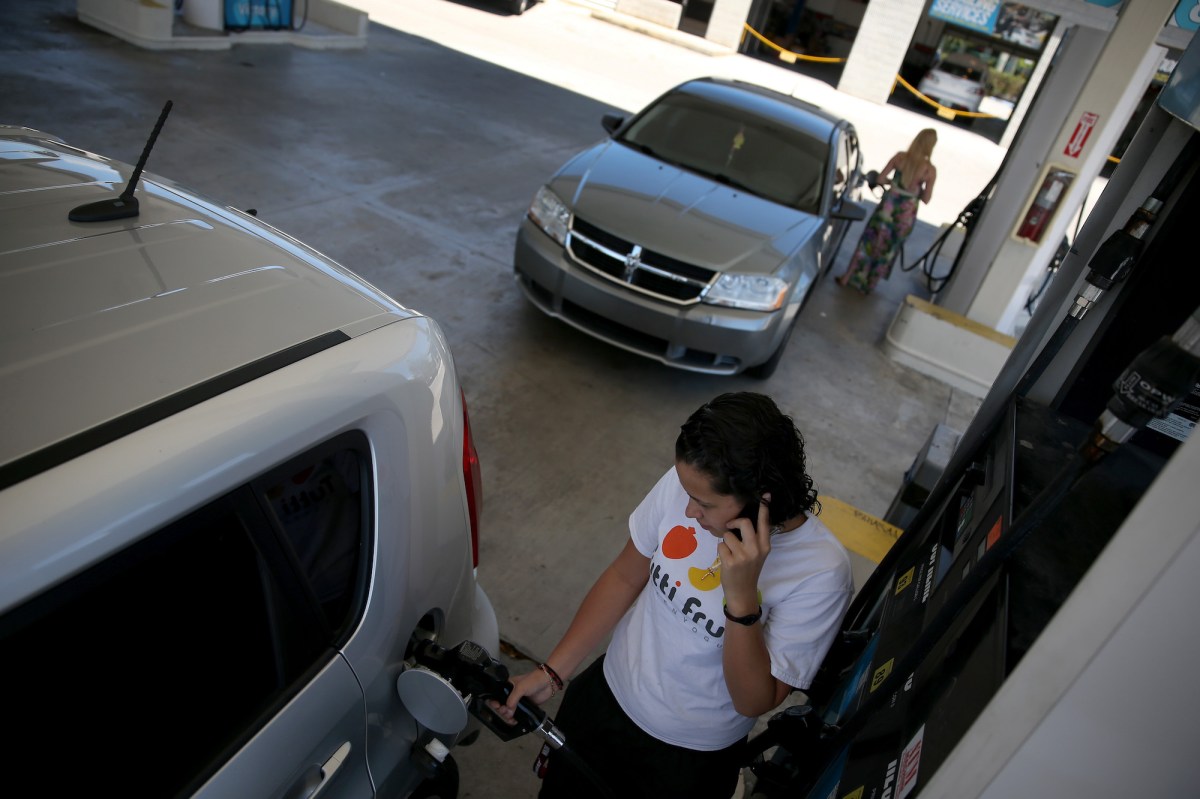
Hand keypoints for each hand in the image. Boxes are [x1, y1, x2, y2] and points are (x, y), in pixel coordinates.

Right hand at [485, 668, 556, 724]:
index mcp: (509, 686)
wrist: (548, 683)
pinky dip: (515, 719)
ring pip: (509, 711)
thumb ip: (512, 699)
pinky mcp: (526, 706)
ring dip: (508, 716)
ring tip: (510, 717)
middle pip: (502, 705)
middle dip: (502, 710)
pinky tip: (514, 721)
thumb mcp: (520, 687)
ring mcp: (519, 701)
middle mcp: (512, 694)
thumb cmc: (534, 680)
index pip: (497, 694)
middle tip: (505, 712)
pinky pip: (518, 715)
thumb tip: (508, 710)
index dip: (495, 701)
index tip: (497, 706)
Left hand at [720, 493, 772, 613]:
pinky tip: (726, 560)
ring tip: (730, 552)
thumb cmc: (748, 570)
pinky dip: (720, 550)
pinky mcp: (730, 562)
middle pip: (744, 522)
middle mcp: (756, 549)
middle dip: (734, 521)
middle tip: (730, 525)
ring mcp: (743, 556)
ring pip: (728, 534)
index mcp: (765, 546)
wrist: (742, 592)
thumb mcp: (758, 554)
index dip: (764, 508)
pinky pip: (720, 545)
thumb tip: (744, 519)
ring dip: (725, 541)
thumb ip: (755, 538)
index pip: (765, 523)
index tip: (765, 494)